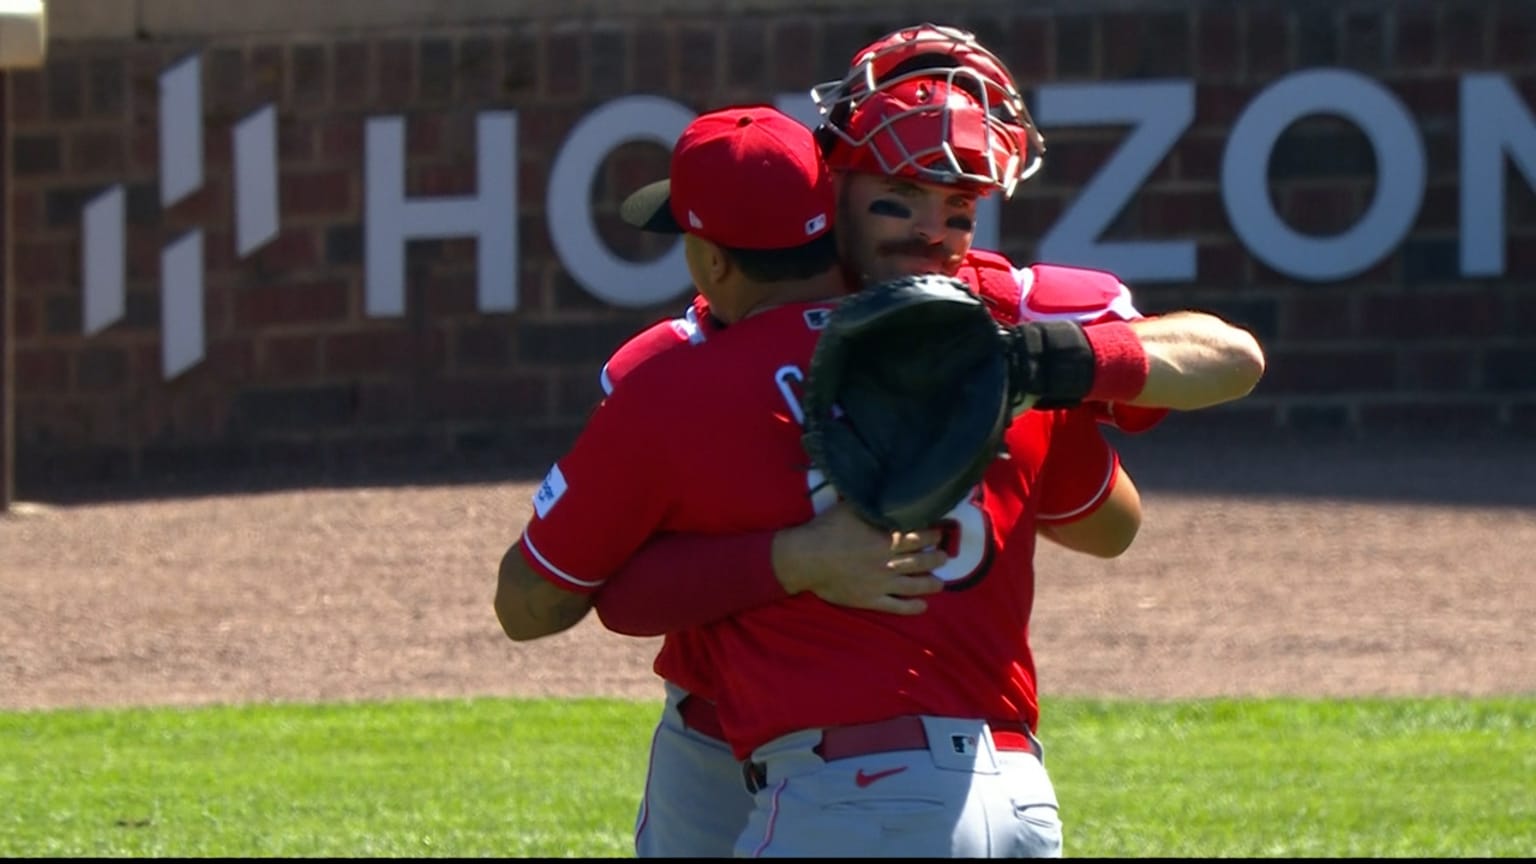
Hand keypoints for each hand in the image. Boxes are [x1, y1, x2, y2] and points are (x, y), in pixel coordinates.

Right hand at [771, 503, 946, 614]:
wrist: (806, 558)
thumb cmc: (826, 530)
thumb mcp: (851, 508)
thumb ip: (873, 504)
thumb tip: (887, 494)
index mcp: (887, 538)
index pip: (919, 536)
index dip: (933, 534)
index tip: (940, 533)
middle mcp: (889, 562)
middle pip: (922, 561)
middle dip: (937, 558)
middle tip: (944, 556)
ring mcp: (881, 583)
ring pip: (914, 585)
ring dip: (931, 583)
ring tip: (939, 583)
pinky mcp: (870, 600)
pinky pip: (896, 606)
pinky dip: (912, 607)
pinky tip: (922, 606)